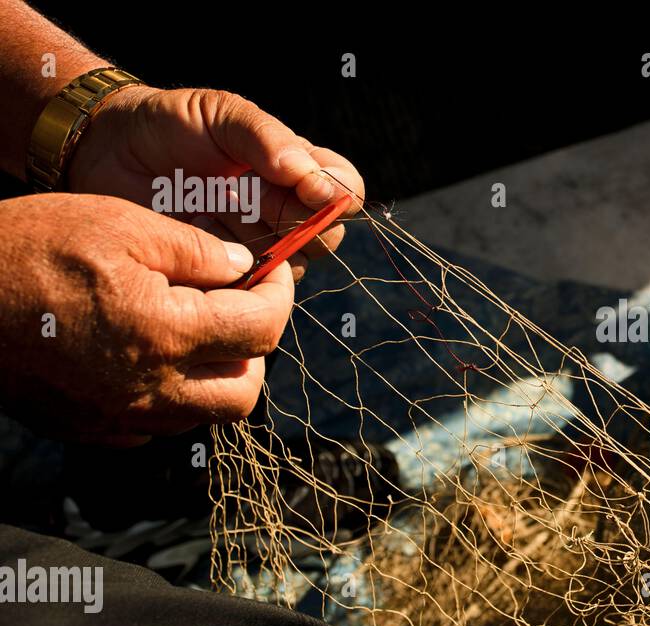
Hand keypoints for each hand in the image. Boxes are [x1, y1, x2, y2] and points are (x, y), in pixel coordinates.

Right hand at [0, 193, 293, 445]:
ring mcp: (117, 416)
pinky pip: (156, 425)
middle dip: (254, 348)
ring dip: (215, 374)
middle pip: (244, 390)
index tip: (272, 275)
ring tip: (193, 329)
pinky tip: (150, 355)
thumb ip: (195, 250)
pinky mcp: (90, 428)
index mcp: (164, 333)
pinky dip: (172, 395)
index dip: (279, 297)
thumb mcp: (118, 223)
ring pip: (203, 414)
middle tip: (237, 307)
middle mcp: (149, 388)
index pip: (261, 330)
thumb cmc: (27, 248)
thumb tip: (245, 269)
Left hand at [63, 86, 365, 278]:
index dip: (339, 195)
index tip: (309, 190)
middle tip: (255, 207)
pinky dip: (236, 276)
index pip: (347, 190)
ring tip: (217, 220)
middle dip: (302, 227)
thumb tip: (314, 180)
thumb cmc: (168, 124)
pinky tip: (203, 247)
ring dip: (265, 252)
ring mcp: (256, 246)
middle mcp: (284, 211)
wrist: (106, 151)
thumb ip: (269, 139)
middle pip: (328, 236)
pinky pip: (251, 291)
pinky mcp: (224, 275)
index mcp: (295, 170)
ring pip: (294, 267)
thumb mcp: (221, 114)